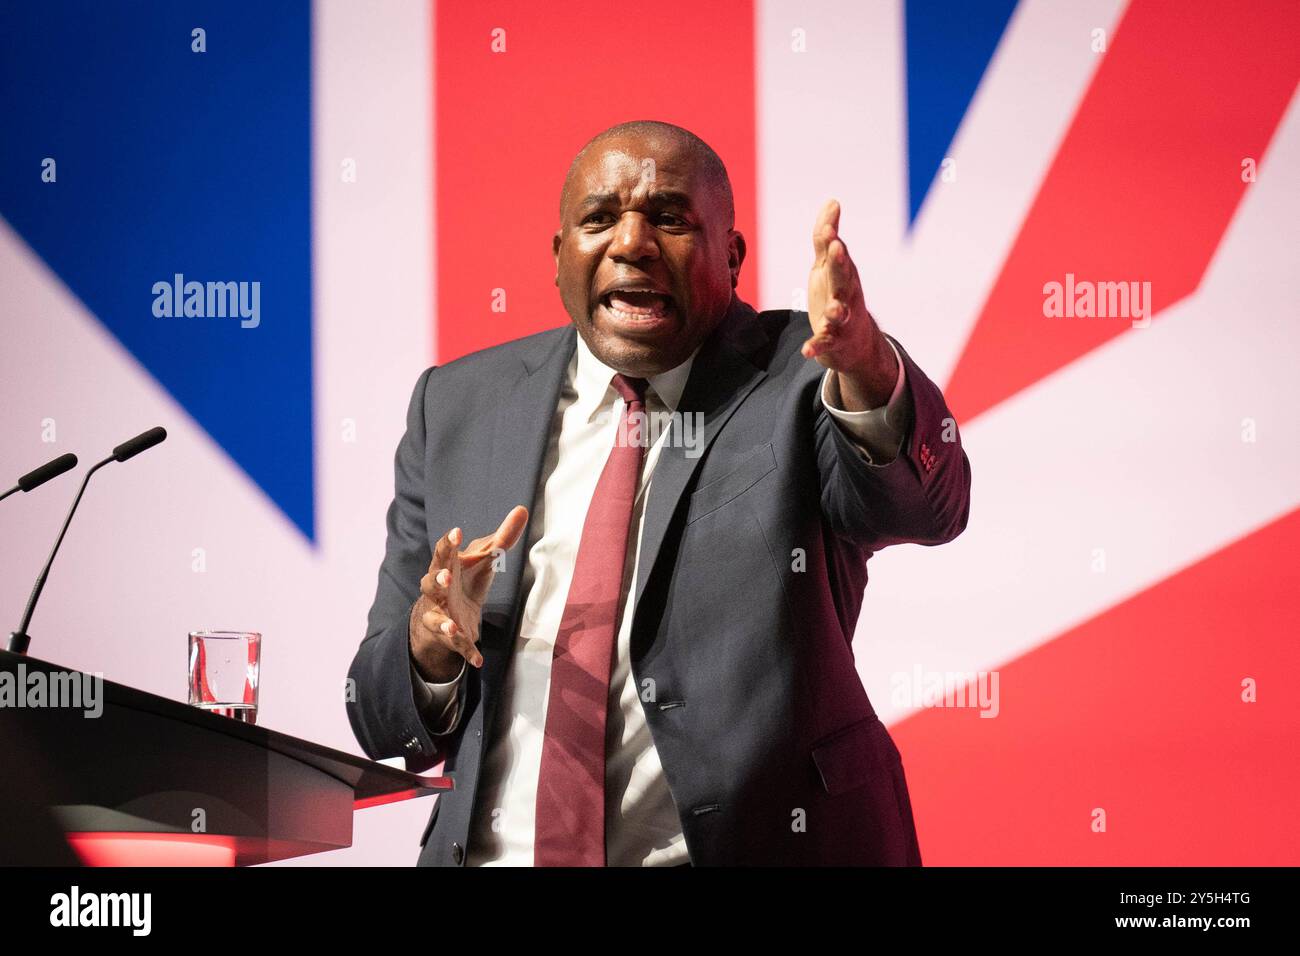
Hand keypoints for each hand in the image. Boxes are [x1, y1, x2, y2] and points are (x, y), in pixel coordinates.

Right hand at [409, 505, 528, 681]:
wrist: (446, 615)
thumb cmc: (464, 579)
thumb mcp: (483, 559)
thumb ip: (502, 538)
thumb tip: (522, 510)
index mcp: (446, 567)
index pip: (443, 553)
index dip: (448, 543)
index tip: (456, 532)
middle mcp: (437, 592)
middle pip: (430, 584)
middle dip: (437, 581)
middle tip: (446, 578)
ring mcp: (440, 616)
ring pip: (436, 619)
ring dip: (444, 623)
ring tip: (452, 625)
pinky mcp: (450, 637)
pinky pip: (457, 647)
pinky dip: (467, 652)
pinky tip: (478, 660)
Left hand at [802, 199, 897, 408]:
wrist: (855, 343)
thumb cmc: (838, 296)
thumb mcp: (829, 266)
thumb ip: (826, 238)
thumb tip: (832, 202)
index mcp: (842, 275)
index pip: (837, 255)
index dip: (831, 241)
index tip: (827, 228)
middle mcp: (846, 295)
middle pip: (843, 278)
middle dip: (840, 264)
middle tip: (837, 248)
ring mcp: (841, 320)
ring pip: (839, 314)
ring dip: (835, 311)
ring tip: (831, 311)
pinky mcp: (832, 341)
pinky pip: (824, 344)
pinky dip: (816, 347)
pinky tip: (806, 351)